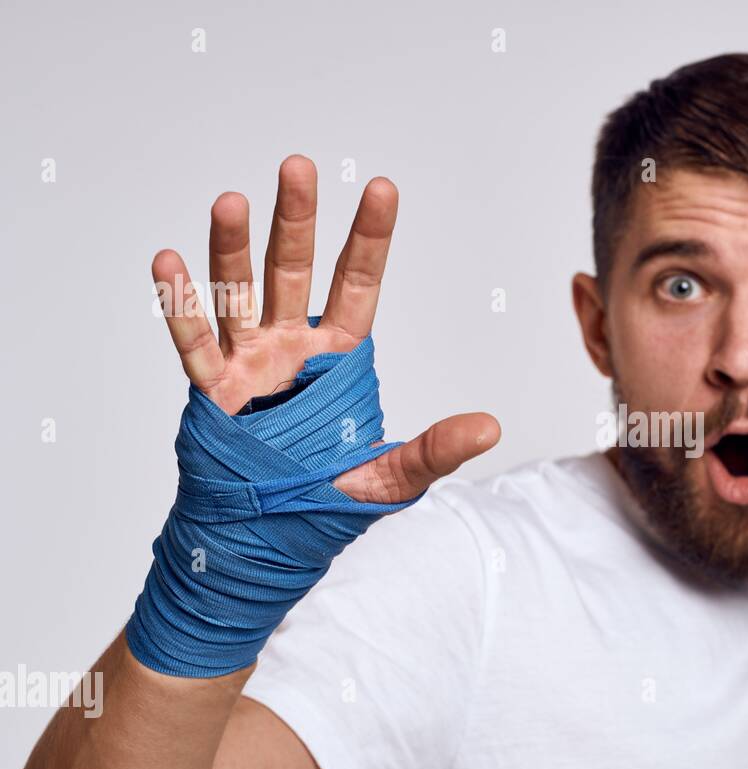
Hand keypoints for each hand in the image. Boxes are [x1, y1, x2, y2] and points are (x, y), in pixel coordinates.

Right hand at [152, 155, 498, 501]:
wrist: (266, 537)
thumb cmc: (326, 500)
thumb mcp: (393, 477)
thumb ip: (435, 449)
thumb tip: (491, 428)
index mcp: (338, 358)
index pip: (357, 284)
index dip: (369, 237)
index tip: (381, 187)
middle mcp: (291, 348)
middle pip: (292, 270)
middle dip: (297, 220)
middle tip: (299, 166)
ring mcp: (248, 363)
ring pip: (238, 292)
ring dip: (233, 248)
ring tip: (231, 200)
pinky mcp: (211, 390)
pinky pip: (193, 342)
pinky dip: (179, 305)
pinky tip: (169, 261)